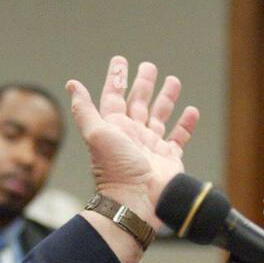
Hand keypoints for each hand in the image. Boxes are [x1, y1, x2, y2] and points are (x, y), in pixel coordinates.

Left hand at [66, 57, 198, 230]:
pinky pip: (179, 137)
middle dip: (144, 84)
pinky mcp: (169, 159)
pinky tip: (191, 110)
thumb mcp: (96, 134)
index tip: (121, 61)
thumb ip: (84, 109)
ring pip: (160, 116)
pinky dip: (186, 124)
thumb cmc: (115, 170)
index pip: (114, 96)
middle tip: (150, 66)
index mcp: (114, 128)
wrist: (137, 201)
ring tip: (174, 80)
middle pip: (139, 103)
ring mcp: (152, 147)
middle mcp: (132, 136)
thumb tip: (72, 85)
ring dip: (166, 99)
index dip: (117, 78)